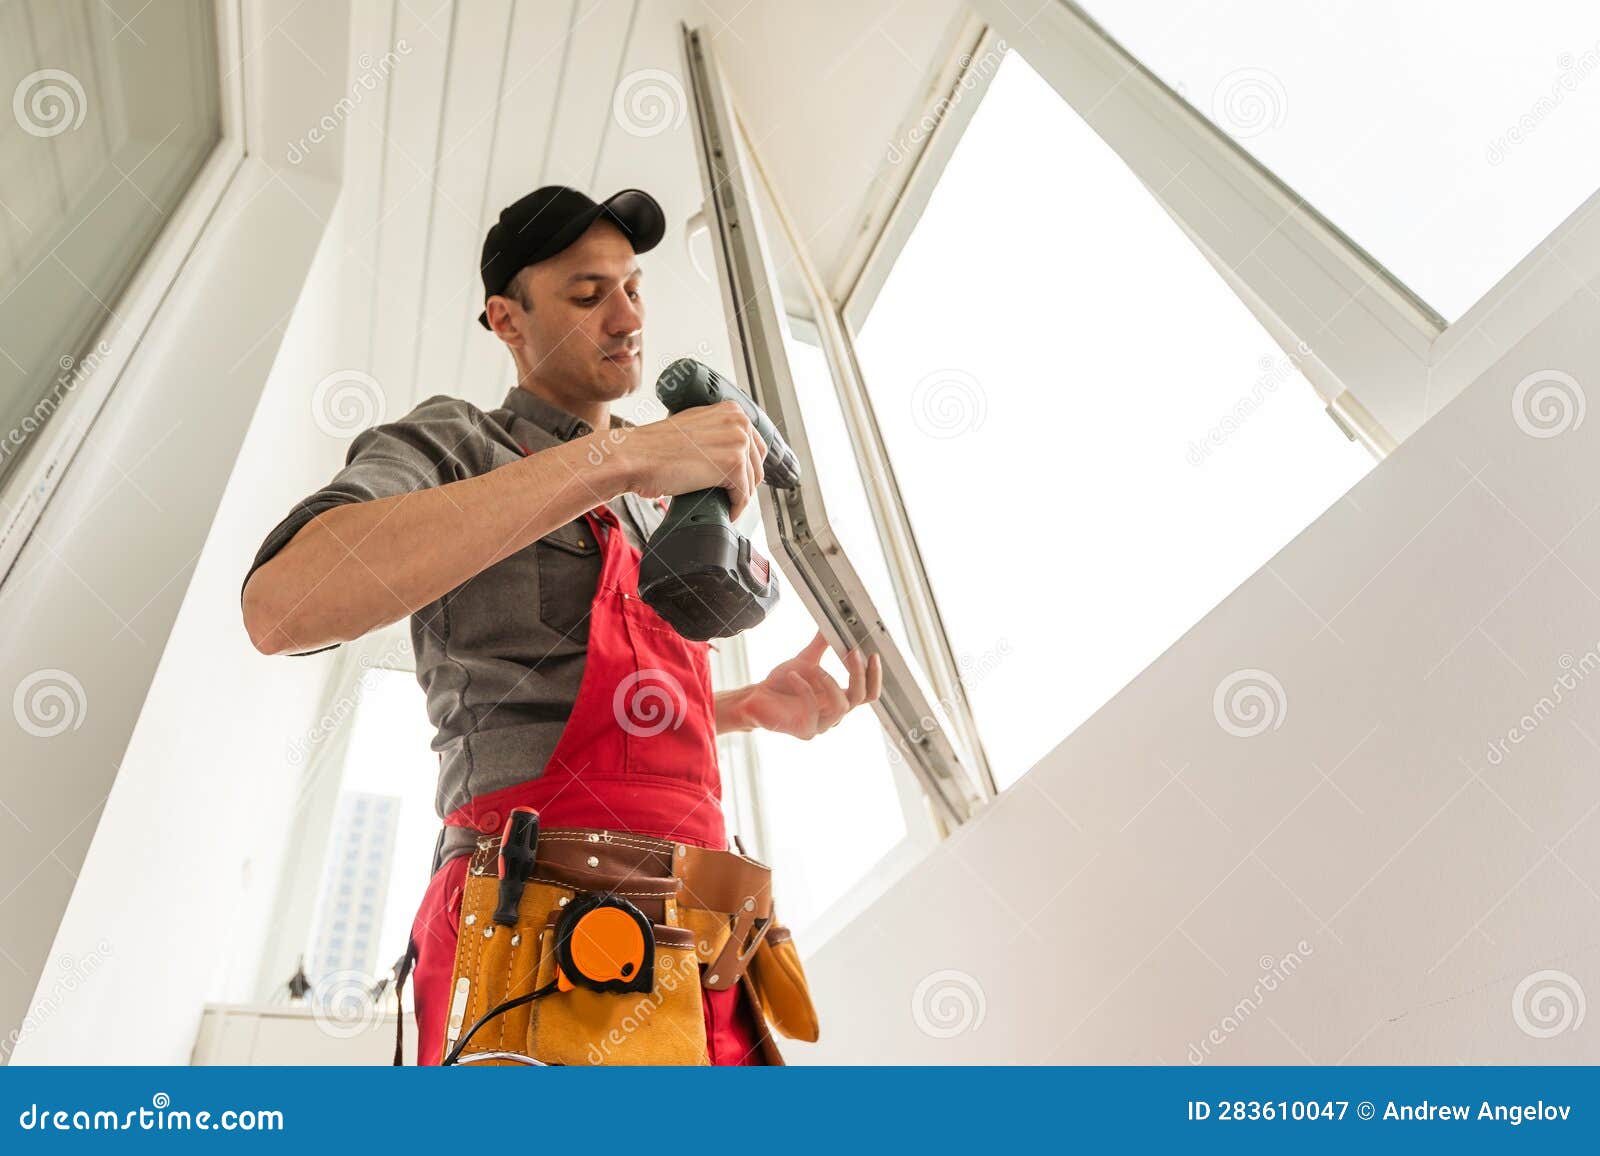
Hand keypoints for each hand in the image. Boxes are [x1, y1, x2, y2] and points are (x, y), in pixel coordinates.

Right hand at [618, 400, 766, 518]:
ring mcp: (738, 442)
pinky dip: (735, 508)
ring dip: (739, 497)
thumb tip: (727, 451)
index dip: (747, 466)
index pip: (755, 444)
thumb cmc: (655, 446)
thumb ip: (715, 432)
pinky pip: (743, 496)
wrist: (637, 456)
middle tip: (732, 496)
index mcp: (731, 410)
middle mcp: (739, 422)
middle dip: (746, 483)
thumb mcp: (693, 426)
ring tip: (725, 505)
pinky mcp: (733, 465)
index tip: (740, 480)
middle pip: (757, 463)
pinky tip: (726, 512)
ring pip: (751, 481)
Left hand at [724, 632, 881, 738]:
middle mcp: (834, 713)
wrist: (757, 698)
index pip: (868, 693)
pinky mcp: (806, 730)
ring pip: (841, 706)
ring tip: (814, 667)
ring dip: (830, 682)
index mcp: (839, 698)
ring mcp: (822, 724)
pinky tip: (793, 675)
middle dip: (858, 673)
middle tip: (853, 652)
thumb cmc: (782, 682)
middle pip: (860, 698)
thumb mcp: (806, 659)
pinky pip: (813, 709)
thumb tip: (832, 624)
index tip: (872, 654)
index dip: (875, 676)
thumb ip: (821, 644)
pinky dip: (804, 688)